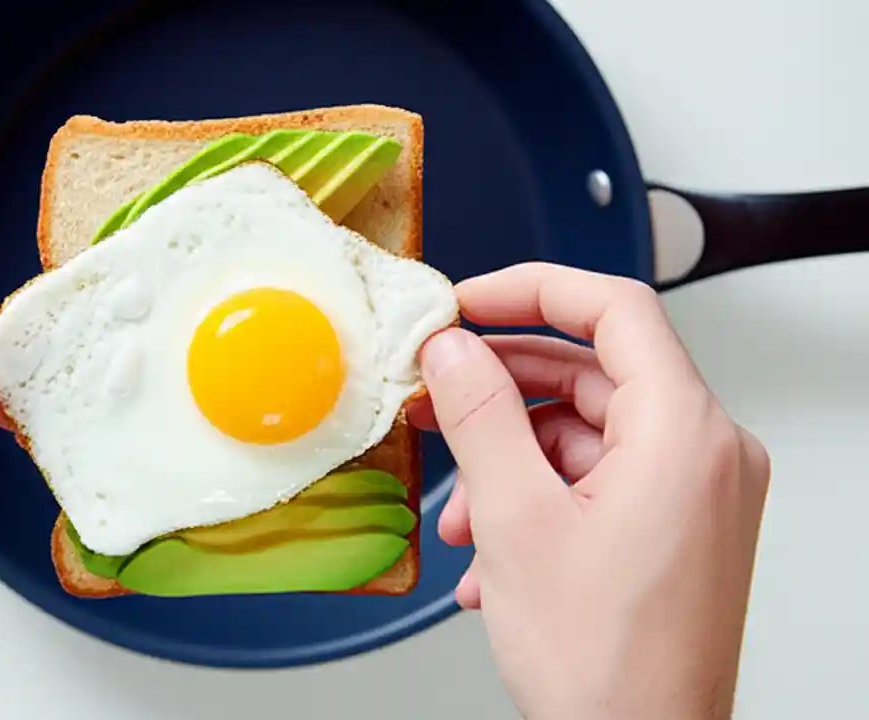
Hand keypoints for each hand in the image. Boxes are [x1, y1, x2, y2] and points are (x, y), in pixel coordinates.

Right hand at [407, 263, 769, 719]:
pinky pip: (599, 480)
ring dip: (510, 461)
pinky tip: (492, 548)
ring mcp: (696, 495)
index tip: (469, 301)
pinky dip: (539, 496)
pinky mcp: (677, 529)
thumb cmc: (606, 666)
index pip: (614, 309)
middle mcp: (707, 455)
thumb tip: (453, 349)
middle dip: (501, 393)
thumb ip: (480, 417)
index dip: (531, 290)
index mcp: (685, 435)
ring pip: (586, 434)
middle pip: (592, 374)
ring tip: (461, 513)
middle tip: (438, 396)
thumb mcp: (516, 522)